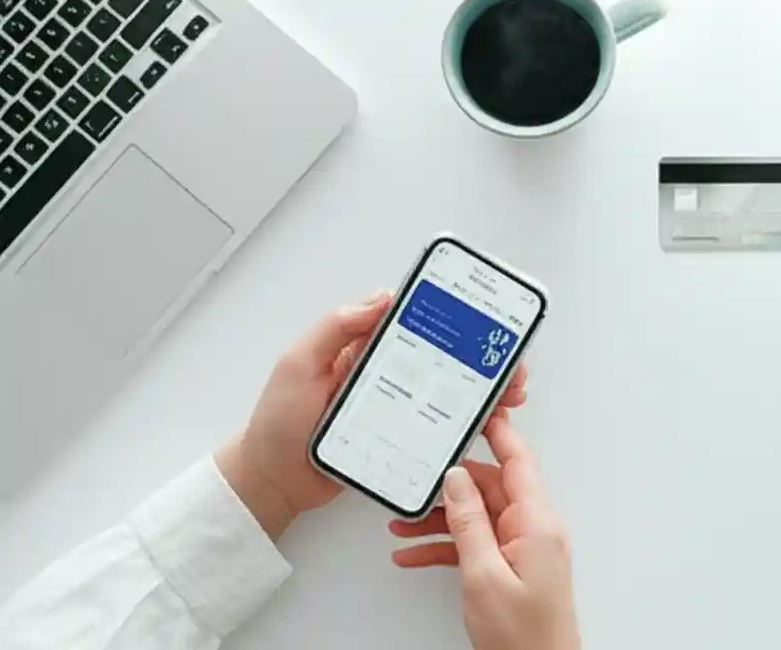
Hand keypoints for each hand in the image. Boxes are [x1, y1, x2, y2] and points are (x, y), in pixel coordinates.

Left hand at [215, 290, 529, 538]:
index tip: (479, 319)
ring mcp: (394, 407)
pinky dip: (466, 425)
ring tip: (508, 395)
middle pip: (442, 357)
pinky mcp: (399, 437)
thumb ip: (334, 329)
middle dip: (481, 357)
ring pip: (447, 391)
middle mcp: (384, 374)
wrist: (271, 482)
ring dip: (481, 390)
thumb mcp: (298, 364)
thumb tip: (380, 298)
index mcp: (362, 348)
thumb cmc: (277, 423)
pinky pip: (438, 428)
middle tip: (509, 363)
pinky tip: (487, 425)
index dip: (449, 318)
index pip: (412, 322)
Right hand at [390, 418, 578, 649]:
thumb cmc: (524, 636)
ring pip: (478, 518)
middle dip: (450, 486)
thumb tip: (457, 479)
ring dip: (440, 521)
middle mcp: (534, 530)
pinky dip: (447, 547)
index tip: (479, 409)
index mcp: (537, 522)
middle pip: (490, 488)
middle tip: (417, 478)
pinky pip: (477, 545)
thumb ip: (469, 522)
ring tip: (402, 525)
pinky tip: (415, 553)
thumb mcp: (483, 574)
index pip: (517, 461)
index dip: (498, 432)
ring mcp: (524, 549)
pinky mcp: (512, 568)